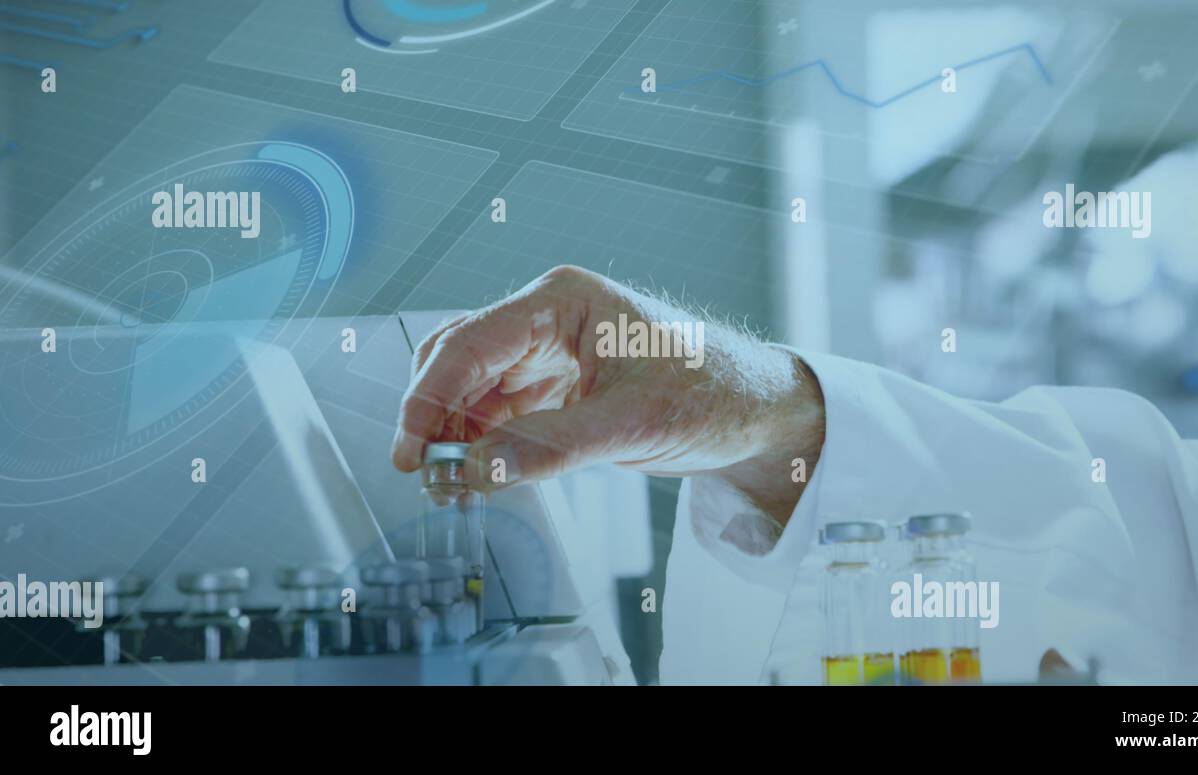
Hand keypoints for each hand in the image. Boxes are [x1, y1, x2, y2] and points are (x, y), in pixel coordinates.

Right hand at [391, 265, 824, 523]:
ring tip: (446, 486)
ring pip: (476, 389)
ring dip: (455, 434)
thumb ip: (547, 448)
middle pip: (460, 360)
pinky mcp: (561, 386)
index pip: (469, 342)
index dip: (429, 397)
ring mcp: (552, 351)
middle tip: (421, 474)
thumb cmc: (713, 392)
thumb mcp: (629, 425)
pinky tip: (474, 475)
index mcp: (562, 300)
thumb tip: (472, 471)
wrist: (759, 410)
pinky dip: (483, 443)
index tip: (409, 451)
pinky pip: (503, 412)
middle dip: (434, 416)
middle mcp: (549, 318)